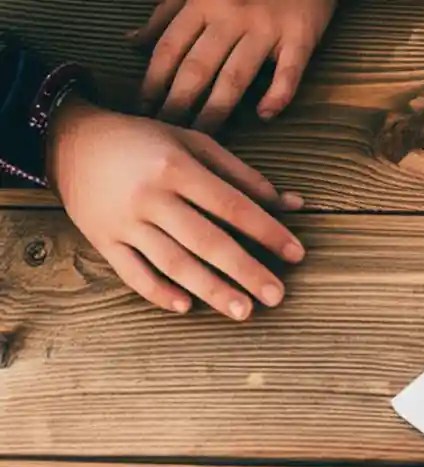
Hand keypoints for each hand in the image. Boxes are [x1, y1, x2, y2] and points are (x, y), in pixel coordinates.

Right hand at [47, 97, 305, 319]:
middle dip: (244, 271)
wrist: (69, 140)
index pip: (232, 206)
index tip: (296, 255)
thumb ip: (243, 176)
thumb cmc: (144, 142)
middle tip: (277, 296)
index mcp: (177, 167)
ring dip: (210, 290)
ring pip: (172, 262)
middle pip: (206, 241)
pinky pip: (132, 272)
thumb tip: (293, 203)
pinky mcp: (102, 239)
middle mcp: (150, 196)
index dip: (267, 231)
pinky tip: (185, 307)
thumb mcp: (193, 144)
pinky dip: (157, 291)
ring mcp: (123, 221)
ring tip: (243, 311)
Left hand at [129, 0, 337, 131]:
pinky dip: (278, 95)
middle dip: (179, 103)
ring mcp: (266, 28)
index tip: (144, 110)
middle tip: (168, 132)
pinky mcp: (300, 38)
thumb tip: (132, 42)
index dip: (153, 81)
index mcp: (202, 2)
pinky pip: (289, 72)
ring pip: (236, 76)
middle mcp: (231, 16)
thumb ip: (166, 16)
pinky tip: (266, 115)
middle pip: (198, 67)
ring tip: (205, 135)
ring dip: (218, 110)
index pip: (170, 48)